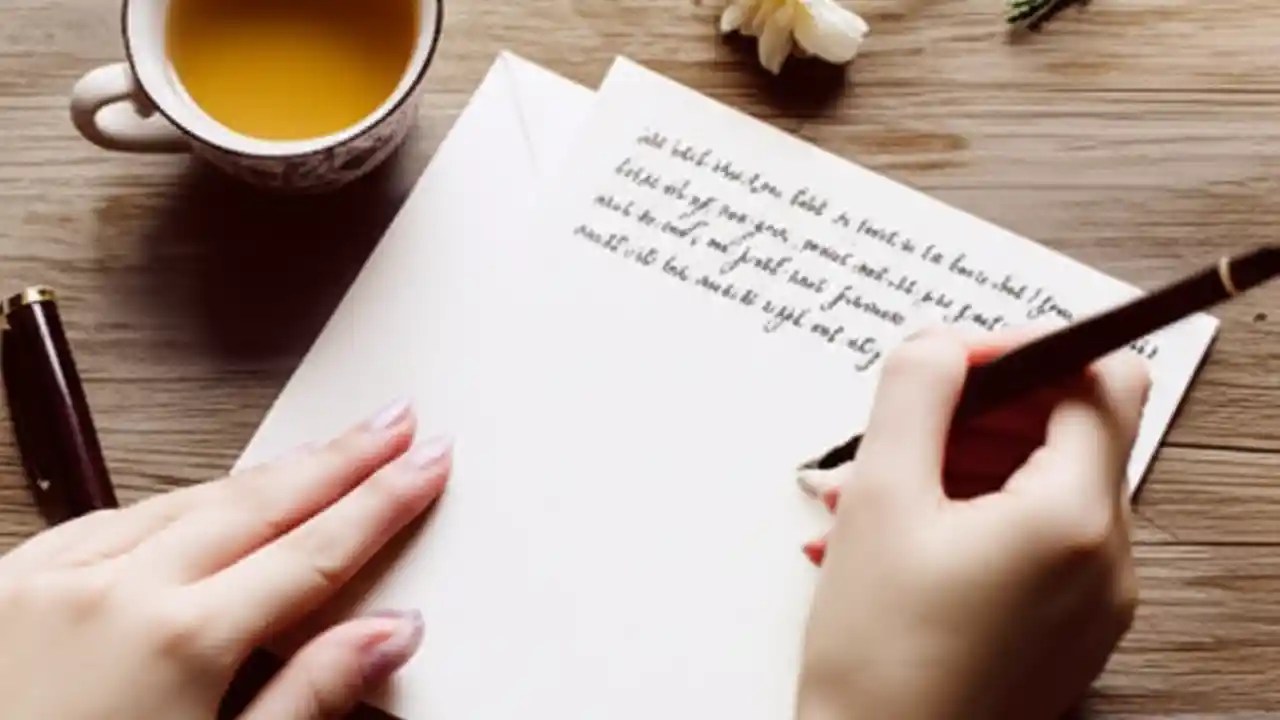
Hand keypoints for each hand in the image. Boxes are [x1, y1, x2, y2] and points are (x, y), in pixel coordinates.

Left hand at [0, 399, 448, 719]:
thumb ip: (309, 694)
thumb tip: (391, 634)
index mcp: (181, 640)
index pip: (316, 549)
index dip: (384, 499)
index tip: (426, 460)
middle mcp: (118, 589)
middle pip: (261, 501)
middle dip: (340, 457)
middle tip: (392, 421)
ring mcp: (55, 577)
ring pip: (186, 498)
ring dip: (263, 473)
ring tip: (321, 451)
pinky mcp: (9, 580)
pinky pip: (107, 517)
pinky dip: (171, 501)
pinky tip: (198, 499)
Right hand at [796, 328, 1149, 719]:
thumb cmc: (879, 656)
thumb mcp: (879, 496)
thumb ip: (915, 392)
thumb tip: (946, 342)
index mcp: (1073, 518)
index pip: (1100, 381)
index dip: (1028, 351)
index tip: (957, 361)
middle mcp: (1105, 561)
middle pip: (1068, 434)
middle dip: (976, 416)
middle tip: (899, 432)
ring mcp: (1092, 603)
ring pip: (1040, 488)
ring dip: (959, 468)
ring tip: (869, 496)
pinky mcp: (1065, 631)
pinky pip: (1032, 543)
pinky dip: (971, 519)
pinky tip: (894, 540)